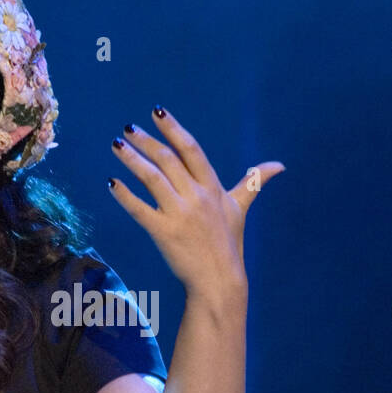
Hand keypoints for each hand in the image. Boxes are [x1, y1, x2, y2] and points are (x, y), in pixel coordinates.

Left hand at [107, 106, 283, 298]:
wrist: (219, 280)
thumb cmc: (229, 243)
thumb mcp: (240, 209)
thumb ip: (253, 182)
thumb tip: (279, 165)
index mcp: (213, 188)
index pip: (191, 150)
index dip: (174, 129)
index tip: (157, 112)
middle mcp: (197, 197)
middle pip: (168, 160)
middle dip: (146, 141)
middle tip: (127, 128)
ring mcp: (180, 215)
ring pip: (152, 178)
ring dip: (132, 159)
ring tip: (116, 145)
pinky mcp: (164, 233)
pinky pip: (140, 209)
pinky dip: (124, 195)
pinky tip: (111, 182)